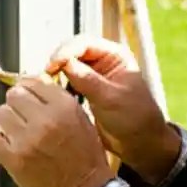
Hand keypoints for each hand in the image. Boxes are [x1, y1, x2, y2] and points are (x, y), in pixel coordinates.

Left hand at [0, 73, 114, 186]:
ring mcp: (27, 139)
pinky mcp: (14, 159)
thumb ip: (59, 102)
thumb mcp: (83, 122)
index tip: (26, 94)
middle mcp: (45, 120)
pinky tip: (8, 148)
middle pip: (14, 94)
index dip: (28, 88)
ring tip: (17, 134)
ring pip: (1, 114)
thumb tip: (36, 87)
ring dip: (7, 123)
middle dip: (17, 104)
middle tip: (22, 116)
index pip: (34, 82)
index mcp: (64, 108)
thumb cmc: (87, 162)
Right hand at [44, 35, 180, 184]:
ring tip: (47, 82)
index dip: (66, 50)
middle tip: (47, 74)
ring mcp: (95, 75)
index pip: (85, 43)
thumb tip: (65, 63)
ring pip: (69, 65)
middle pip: (74, 50)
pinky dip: (60, 83)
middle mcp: (104, 61)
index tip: (53, 65)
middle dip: (59, 59)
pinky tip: (54, 92)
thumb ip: (88, 80)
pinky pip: (68, 80)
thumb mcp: (111, 99)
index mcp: (115, 55)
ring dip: (58, 71)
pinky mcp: (87, 89)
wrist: (140, 143)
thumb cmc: (135, 119)